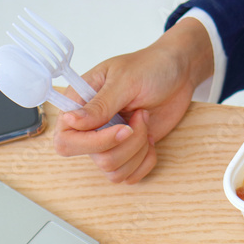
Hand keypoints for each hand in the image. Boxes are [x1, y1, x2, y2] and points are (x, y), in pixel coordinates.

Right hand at [52, 17, 213, 182]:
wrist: (177, 73)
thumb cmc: (149, 68)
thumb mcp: (124, 81)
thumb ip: (99, 105)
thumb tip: (70, 121)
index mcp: (79, 104)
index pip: (66, 140)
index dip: (93, 142)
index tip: (123, 128)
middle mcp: (90, 127)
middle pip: (97, 159)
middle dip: (127, 144)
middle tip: (141, 116)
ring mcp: (109, 142)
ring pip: (114, 171)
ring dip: (138, 150)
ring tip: (145, 122)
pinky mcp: (128, 152)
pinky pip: (130, 176)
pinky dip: (146, 162)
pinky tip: (151, 140)